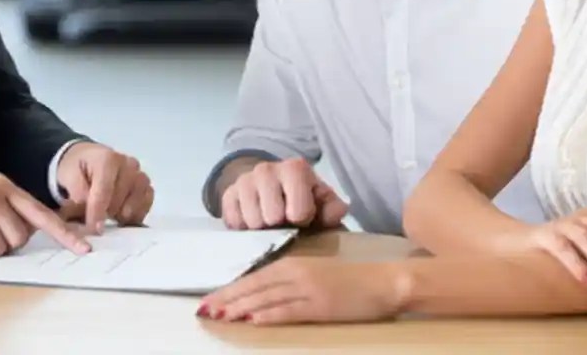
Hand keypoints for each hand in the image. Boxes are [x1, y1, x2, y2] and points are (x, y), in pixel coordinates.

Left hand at [56, 142, 153, 232]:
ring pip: (135, 204)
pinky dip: (135, 214)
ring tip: (108, 215)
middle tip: (94, 217)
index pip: (104, 190)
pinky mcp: (146, 187)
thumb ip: (78, 194)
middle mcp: (129, 165)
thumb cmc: (77, 168)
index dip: (98, 212)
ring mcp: (140, 175)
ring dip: (121, 214)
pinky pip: (146, 205)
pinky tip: (122, 216)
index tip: (93, 228)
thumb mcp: (68, 176)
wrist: (88, 159)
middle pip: (120, 200)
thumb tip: (92, 215)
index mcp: (108, 159)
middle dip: (106, 213)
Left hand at [198, 259, 403, 324]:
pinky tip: (252, 321)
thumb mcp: (314, 273)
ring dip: (240, 308)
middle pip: (253, 287)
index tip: (208, 300)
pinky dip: (268, 315)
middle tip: (203, 310)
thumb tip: (261, 293)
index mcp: (292, 264)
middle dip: (226, 300)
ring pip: (265, 298)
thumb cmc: (350, 279)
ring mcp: (307, 289)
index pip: (252, 278)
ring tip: (219, 317)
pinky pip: (288, 310)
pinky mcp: (320, 305)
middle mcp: (295, 273)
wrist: (383, 282)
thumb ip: (289, 279)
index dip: (229, 290)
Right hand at [221, 158, 347, 229]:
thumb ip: (333, 208)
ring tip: (269, 223)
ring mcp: (243, 181)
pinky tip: (253, 222)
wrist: (271, 185)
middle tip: (283, 222)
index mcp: (294, 168)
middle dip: (280, 226)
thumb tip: (336, 213)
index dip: (303, 220)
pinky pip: (234, 223)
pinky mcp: (227, 195)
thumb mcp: (322, 201)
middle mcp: (266, 169)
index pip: (298, 211)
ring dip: (262, 229)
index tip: (304, 218)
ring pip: (252, 222)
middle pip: (271, 217)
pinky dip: (244, 229)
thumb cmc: (303, 197)